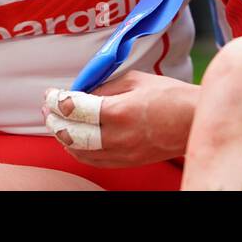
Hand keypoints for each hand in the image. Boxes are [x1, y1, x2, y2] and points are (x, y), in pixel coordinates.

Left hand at [42, 72, 198, 168]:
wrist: (194, 120)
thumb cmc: (169, 95)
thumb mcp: (134, 80)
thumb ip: (104, 87)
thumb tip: (82, 93)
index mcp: (118, 111)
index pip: (75, 108)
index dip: (57, 100)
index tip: (50, 94)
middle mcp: (117, 136)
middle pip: (72, 133)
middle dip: (55, 120)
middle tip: (48, 109)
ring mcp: (122, 152)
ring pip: (80, 151)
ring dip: (64, 137)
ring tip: (56, 124)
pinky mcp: (127, 162)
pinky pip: (94, 161)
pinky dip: (79, 152)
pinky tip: (74, 142)